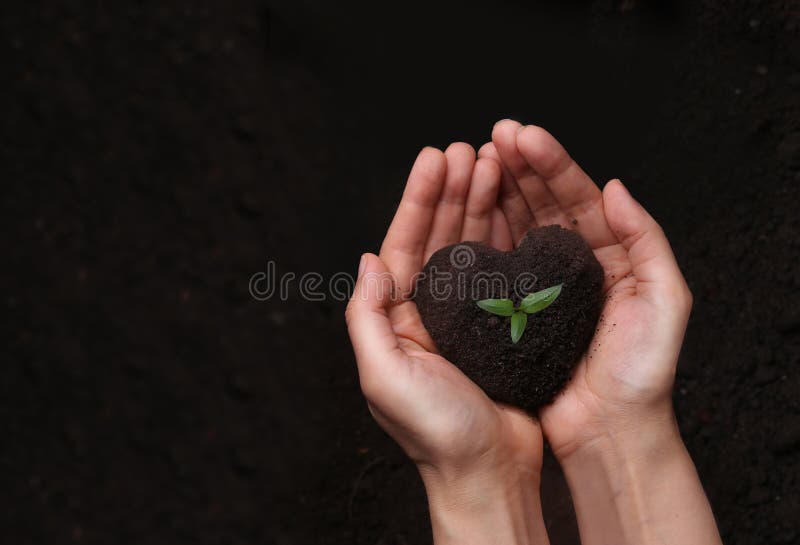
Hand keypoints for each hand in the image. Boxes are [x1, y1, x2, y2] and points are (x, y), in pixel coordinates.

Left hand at [346, 144, 547, 544]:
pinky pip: (502, 271)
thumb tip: (368, 260)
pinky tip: (517, 209)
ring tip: (494, 164)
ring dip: (480, 205)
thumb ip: (368, 317)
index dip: (419, 200)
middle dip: (452, 192)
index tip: (435, 158)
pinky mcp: (501, 327)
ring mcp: (466, 318)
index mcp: (396, 319)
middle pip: (439, 237)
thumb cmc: (437, 433)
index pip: (403, 245)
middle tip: (471, 149)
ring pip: (471, 247)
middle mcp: (428, 313)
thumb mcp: (384, 376)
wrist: (490, 473)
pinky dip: (507, 237)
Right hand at [483, 119, 691, 458]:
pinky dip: (483, 234)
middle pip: (543, 202)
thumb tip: (614, 187)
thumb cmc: (643, 372)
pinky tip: (467, 210)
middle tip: (493, 135)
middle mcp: (574, 264)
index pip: (578, 196)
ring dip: (498, 191)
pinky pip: (497, 263)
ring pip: (517, 226)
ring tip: (476, 159)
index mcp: (611, 253)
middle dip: (519, 165)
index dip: (551, 163)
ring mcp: (541, 285)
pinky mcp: (515, 309)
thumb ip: (647, 239)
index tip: (522, 135)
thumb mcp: (665, 300)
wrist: (610, 427)